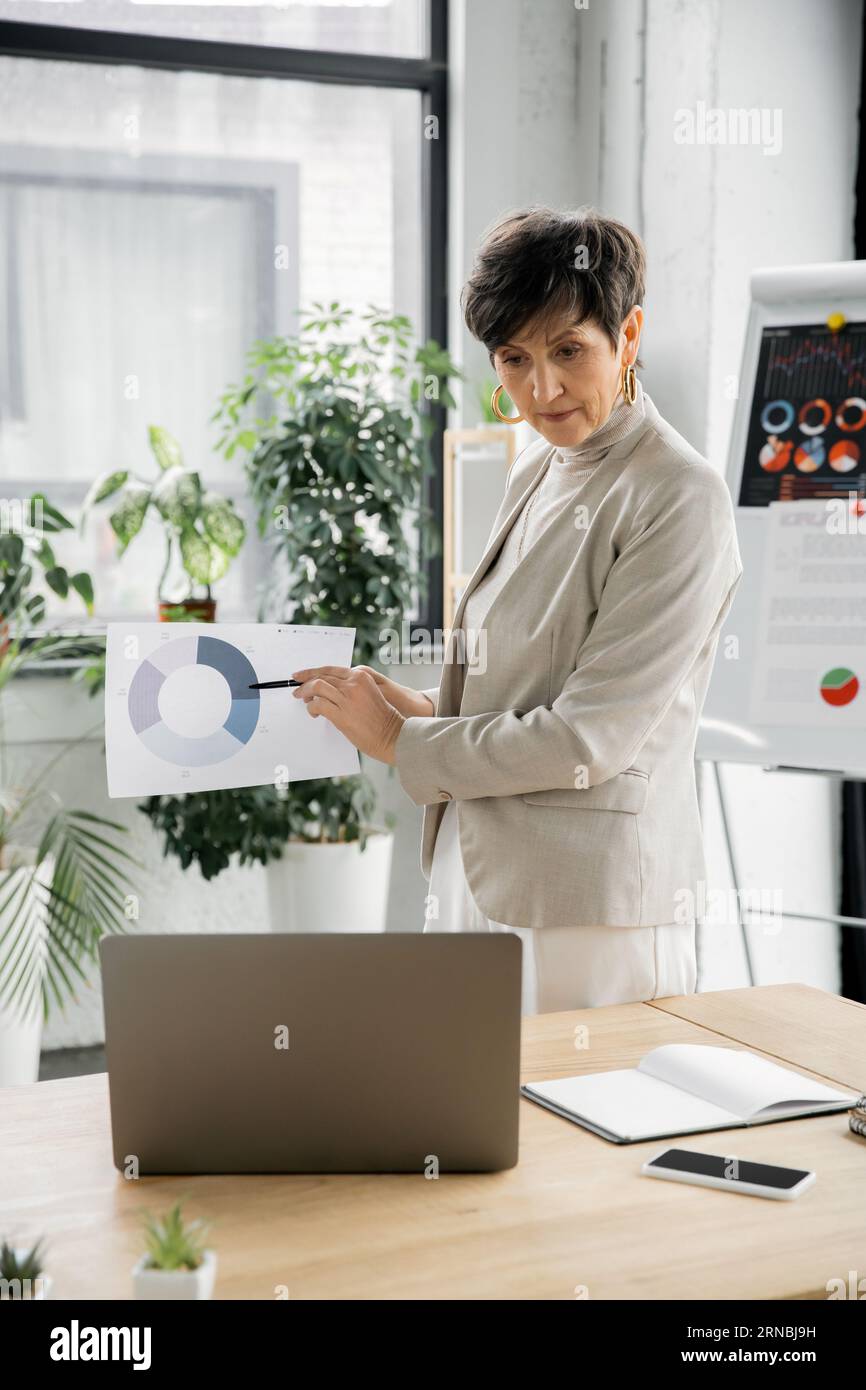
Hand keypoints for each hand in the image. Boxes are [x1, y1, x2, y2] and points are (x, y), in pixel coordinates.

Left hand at [291, 665, 407, 764]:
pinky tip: (313, 712)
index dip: (313, 671)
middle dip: (305, 682)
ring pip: (317, 687)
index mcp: (360, 676)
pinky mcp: (341, 713)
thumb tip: (329, 690)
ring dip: (305, 693)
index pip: (330, 670)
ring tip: (301, 698)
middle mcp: (353, 683)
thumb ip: (351, 689)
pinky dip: (311, 708)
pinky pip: (318, 705)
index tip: (301, 674)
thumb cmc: (382, 719)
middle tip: (296, 688)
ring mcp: (347, 697)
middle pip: (322, 677)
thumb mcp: (368, 694)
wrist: (392, 735)